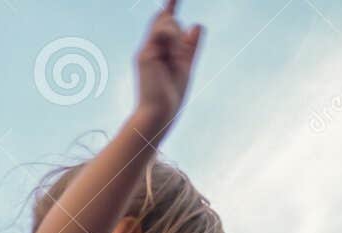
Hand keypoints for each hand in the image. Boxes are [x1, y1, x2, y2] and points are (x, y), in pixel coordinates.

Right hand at [134, 2, 203, 136]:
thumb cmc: (171, 96)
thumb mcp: (185, 65)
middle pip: (165, 19)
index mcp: (160, 51)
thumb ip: (190, 46)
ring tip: (176, 58)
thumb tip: (196, 25)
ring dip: (177, 36)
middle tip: (177, 53)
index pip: (165, 22)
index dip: (171, 6)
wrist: (159, 113)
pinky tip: (174, 52)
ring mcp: (147, 50)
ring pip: (167, 22)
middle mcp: (151, 48)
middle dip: (175, 24)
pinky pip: (163, 30)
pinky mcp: (145, 53)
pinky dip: (173, 37)